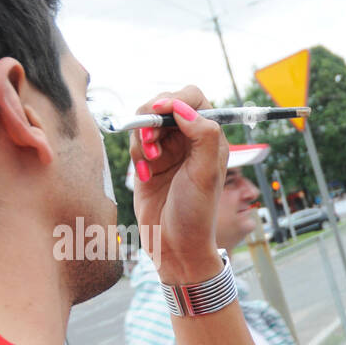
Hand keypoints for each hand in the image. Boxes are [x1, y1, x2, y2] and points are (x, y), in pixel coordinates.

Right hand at [128, 87, 227, 282]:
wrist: (175, 246)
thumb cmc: (196, 214)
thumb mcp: (205, 174)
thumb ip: (202, 136)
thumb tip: (183, 108)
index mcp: (210, 139)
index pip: (194, 98)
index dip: (175, 99)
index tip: (160, 110)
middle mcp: (190, 141)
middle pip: (165, 106)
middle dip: (152, 119)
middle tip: (151, 143)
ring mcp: (168, 151)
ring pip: (146, 122)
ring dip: (142, 138)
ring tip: (149, 162)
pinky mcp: (149, 162)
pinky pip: (136, 142)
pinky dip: (136, 154)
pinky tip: (144, 174)